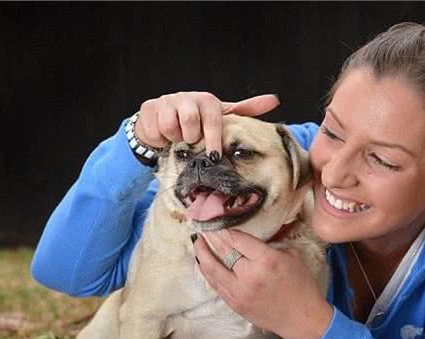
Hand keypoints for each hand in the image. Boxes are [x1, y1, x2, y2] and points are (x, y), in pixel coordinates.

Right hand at [134, 92, 279, 153]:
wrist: (160, 126)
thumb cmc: (196, 126)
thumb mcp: (220, 120)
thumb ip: (245, 110)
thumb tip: (274, 99)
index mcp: (208, 101)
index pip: (214, 119)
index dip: (213, 139)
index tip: (214, 156)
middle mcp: (188, 97)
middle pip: (192, 125)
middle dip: (191, 139)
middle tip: (190, 141)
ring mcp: (168, 100)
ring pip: (174, 128)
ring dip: (176, 139)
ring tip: (178, 137)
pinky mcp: (149, 107)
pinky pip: (158, 130)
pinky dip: (161, 138)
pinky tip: (163, 135)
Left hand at [193, 229, 332, 338]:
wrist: (301, 319)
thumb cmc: (301, 286)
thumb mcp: (292, 257)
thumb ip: (271, 245)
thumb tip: (252, 238)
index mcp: (267, 260)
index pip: (238, 240)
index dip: (225, 230)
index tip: (217, 223)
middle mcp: (250, 275)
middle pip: (223, 252)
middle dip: (211, 238)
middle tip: (203, 228)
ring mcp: (239, 292)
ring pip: (212, 270)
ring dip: (202, 254)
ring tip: (197, 243)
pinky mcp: (235, 304)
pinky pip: (216, 285)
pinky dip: (207, 272)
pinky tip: (203, 263)